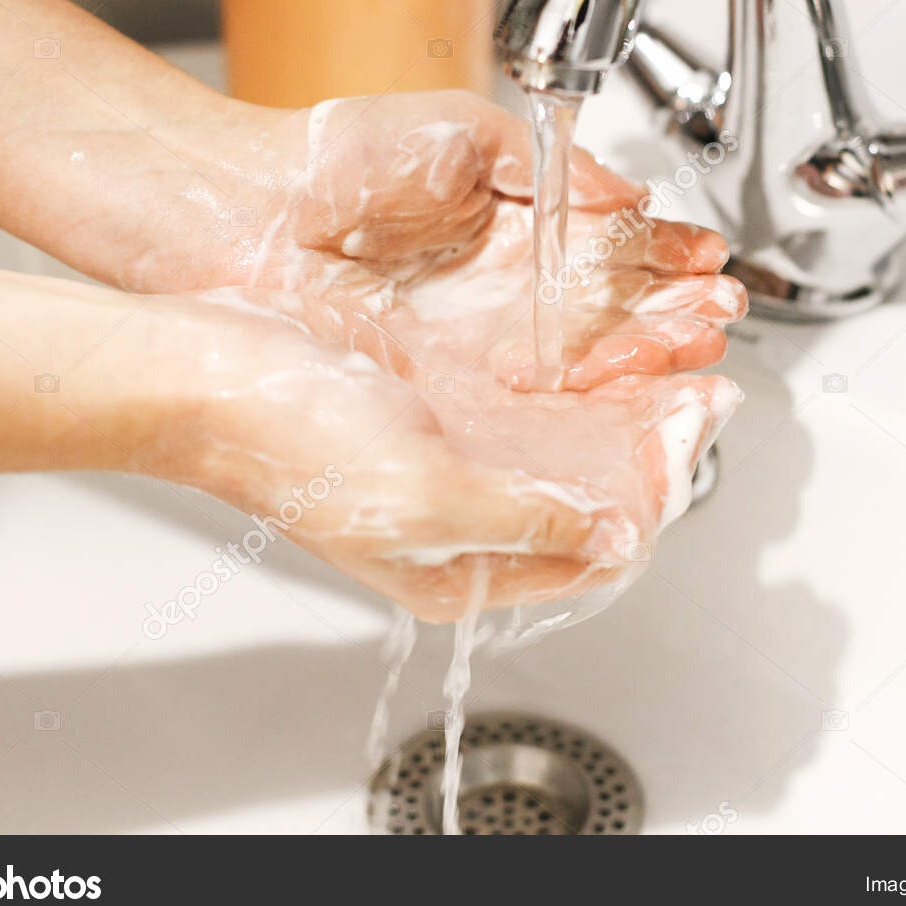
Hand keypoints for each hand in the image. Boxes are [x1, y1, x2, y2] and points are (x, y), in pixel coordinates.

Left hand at [123, 91, 746, 392]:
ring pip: (585, 370)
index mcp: (517, 232)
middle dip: (674, 320)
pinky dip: (586, 408)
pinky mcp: (448, 396)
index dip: (668, 267)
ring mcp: (479, 351)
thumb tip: (624, 199)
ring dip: (647, 364)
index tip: (710, 270)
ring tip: (695, 355)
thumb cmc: (335, 159)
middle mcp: (506, 299)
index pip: (615, 258)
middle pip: (615, 320)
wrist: (242, 214)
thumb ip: (549, 168)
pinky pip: (532, 412)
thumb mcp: (463, 135)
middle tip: (718, 319)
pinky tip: (628, 395)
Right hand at [151, 291, 740, 621]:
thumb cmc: (288, 442)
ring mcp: (450, 458)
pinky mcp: (434, 404)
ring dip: (621, 397)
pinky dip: (573, 368)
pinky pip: (527, 393)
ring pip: (566, 437)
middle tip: (699, 379)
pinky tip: (599, 336)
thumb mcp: (425, 500)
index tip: (694, 419)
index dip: (658, 484)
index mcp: (461, 569)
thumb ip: (531, 522)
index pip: (596, 545)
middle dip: (652, 437)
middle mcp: (463, 520)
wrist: (205, 367)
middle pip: (591, 489)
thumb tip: (617, 536)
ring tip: (668, 348)